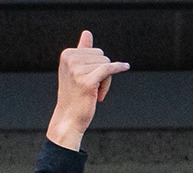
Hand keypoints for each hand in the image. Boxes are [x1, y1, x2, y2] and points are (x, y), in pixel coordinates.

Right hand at [48, 31, 131, 149]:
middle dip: (102, 72)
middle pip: (102, 56)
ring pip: (107, 65)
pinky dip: (119, 68)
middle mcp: (70, 60)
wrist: (68, 119)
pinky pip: (109, 69)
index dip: (96, 66)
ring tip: (92, 93)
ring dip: (105, 81)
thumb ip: (82, 50)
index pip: (95, 51)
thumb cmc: (74, 95)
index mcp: (67, 54)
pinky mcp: (87, 81)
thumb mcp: (76, 70)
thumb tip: (87, 32)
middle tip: (91, 88)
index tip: (87, 79)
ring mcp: (77, 71)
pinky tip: (126, 67)